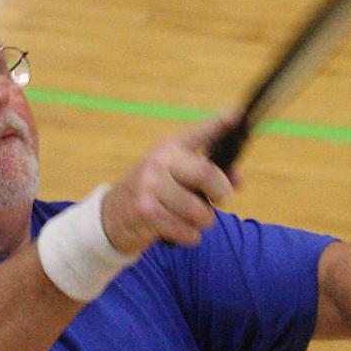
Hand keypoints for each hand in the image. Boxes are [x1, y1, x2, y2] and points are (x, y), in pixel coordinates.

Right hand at [101, 117, 239, 252]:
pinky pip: (187, 231)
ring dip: (203, 221)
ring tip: (191, 219)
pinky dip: (190, 236)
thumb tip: (237, 180)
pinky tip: (178, 230)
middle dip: (221, 192)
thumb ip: (207, 174)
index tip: (238, 114)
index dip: (220, 123)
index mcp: (169, 148)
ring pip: (200, 211)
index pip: (199, 132)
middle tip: (219, 199)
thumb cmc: (153, 192)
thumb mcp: (174, 175)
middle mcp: (159, 162)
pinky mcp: (146, 212)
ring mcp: (150, 187)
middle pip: (207, 174)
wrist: (112, 215)